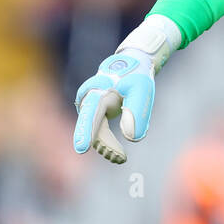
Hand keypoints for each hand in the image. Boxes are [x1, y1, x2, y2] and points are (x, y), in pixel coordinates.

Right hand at [72, 17, 175, 164]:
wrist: (132, 64)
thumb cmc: (137, 77)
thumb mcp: (142, 90)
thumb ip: (137, 112)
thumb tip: (131, 138)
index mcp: (99, 91)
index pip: (91, 113)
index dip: (86, 131)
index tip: (81, 148)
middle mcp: (89, 100)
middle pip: (93, 129)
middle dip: (106, 146)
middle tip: (121, 159)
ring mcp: (91, 108)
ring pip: (96, 134)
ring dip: (108, 148)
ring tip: (121, 158)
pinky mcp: (96, 114)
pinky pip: (99, 133)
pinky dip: (109, 145)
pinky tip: (120, 155)